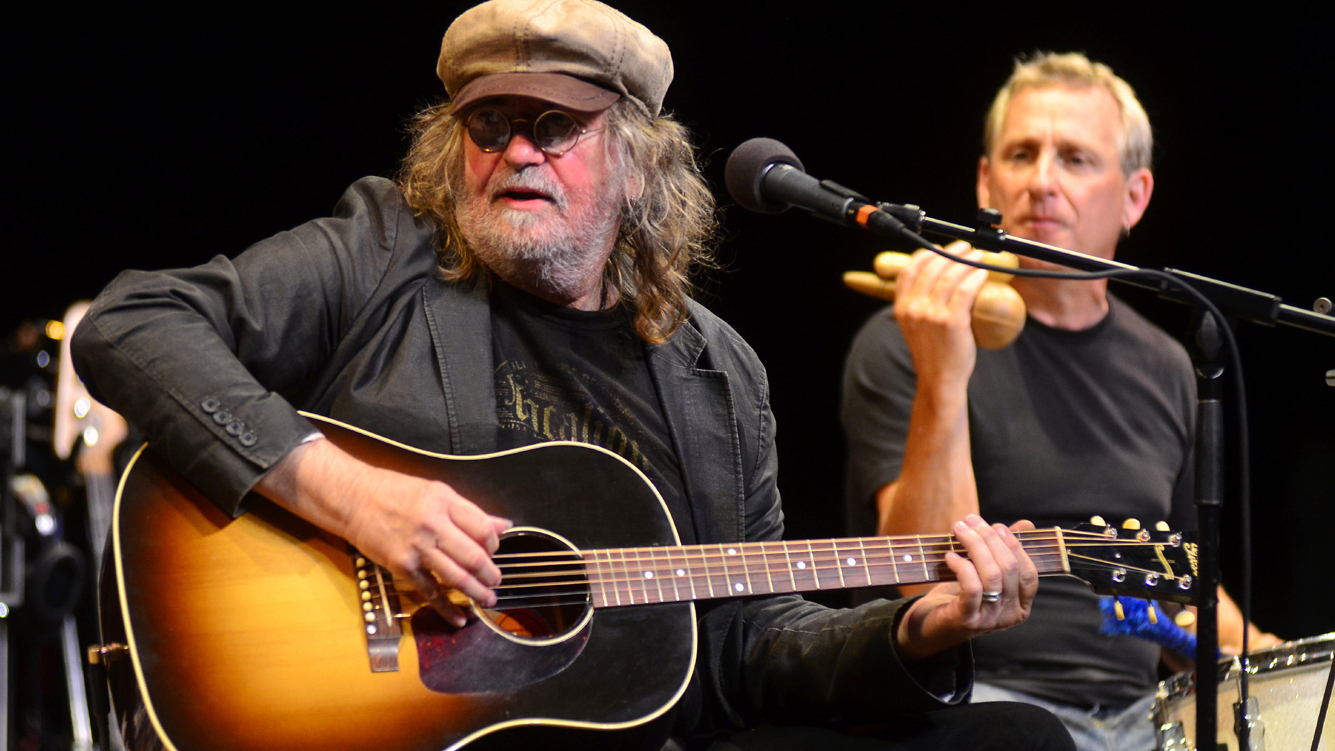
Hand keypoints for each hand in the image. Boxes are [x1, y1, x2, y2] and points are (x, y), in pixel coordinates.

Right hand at [257, 438, 511, 626]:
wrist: (353, 497)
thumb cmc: (393, 492)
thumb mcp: (436, 492)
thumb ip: (470, 511)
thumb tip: (503, 525)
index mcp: (445, 502)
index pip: (483, 529)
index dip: (495, 544)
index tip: (495, 551)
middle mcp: (433, 524)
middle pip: (474, 556)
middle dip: (491, 574)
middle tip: (496, 581)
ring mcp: (417, 547)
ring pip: (456, 577)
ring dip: (477, 592)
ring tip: (487, 599)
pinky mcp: (401, 566)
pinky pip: (430, 592)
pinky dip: (447, 608)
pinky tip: (459, 617)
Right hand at [893, 242, 989, 393]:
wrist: (939, 379)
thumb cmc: (932, 353)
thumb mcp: (914, 326)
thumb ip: (917, 304)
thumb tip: (935, 278)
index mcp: (901, 308)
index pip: (909, 271)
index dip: (925, 255)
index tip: (940, 249)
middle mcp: (913, 308)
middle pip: (932, 268)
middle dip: (952, 253)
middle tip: (966, 249)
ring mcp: (931, 314)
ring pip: (951, 276)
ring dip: (967, 262)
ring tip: (978, 258)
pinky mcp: (951, 321)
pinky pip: (965, 290)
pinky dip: (976, 278)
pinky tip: (982, 274)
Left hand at [895, 515, 1038, 660]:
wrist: (933, 626)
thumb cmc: (962, 596)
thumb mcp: (986, 574)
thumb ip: (1005, 552)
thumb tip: (1026, 525)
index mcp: (1021, 605)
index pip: (1029, 573)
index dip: (1015, 546)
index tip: (996, 525)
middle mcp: (1009, 615)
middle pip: (1009, 569)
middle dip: (990, 538)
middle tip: (971, 520)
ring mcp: (990, 620)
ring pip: (992, 575)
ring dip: (975, 545)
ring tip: (959, 529)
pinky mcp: (968, 620)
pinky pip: (972, 588)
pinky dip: (962, 566)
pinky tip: (950, 555)